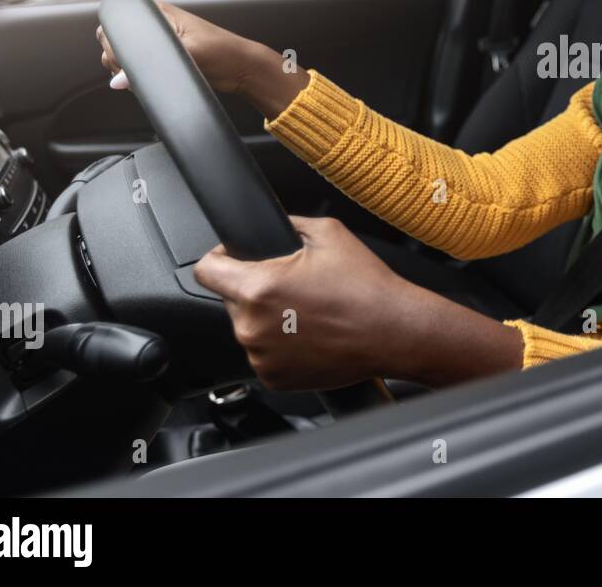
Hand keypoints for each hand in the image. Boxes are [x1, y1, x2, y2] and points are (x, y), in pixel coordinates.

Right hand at [96, 1, 306, 117]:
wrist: (242, 68)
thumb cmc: (223, 51)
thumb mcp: (190, 54)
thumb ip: (155, 65)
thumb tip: (119, 81)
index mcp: (159, 13)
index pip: (117, 19)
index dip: (112, 39)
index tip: (120, 56)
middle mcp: (154, 26)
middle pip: (113, 39)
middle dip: (115, 57)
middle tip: (130, 71)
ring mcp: (155, 45)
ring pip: (122, 56)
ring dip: (123, 70)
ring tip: (139, 78)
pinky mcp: (160, 61)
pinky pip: (135, 69)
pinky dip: (133, 78)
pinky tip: (142, 84)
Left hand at [193, 216, 522, 389]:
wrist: (394, 331)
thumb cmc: (367, 287)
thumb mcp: (329, 233)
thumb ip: (289, 222)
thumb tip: (273, 223)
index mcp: (258, 288)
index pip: (206, 270)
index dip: (219, 257)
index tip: (233, 258)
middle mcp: (251, 327)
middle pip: (231, 299)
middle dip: (255, 288)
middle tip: (294, 287)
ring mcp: (261, 357)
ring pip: (248, 328)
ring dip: (267, 319)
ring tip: (307, 313)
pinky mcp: (274, 378)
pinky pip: (264, 355)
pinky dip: (280, 345)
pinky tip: (310, 335)